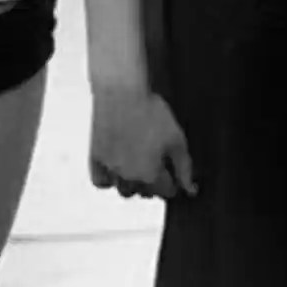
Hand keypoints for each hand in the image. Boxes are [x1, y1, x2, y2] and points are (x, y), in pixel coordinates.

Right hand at [89, 83, 196, 199]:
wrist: (121, 93)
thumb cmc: (151, 113)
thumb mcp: (176, 139)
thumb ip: (184, 168)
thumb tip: (190, 190)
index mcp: (152, 175)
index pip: (167, 192)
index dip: (173, 181)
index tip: (173, 170)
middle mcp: (130, 178)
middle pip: (146, 194)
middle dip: (154, 184)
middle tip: (157, 164)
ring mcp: (111, 169)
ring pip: (124, 191)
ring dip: (134, 184)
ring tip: (139, 165)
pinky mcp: (96, 158)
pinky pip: (101, 182)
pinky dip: (109, 180)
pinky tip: (117, 169)